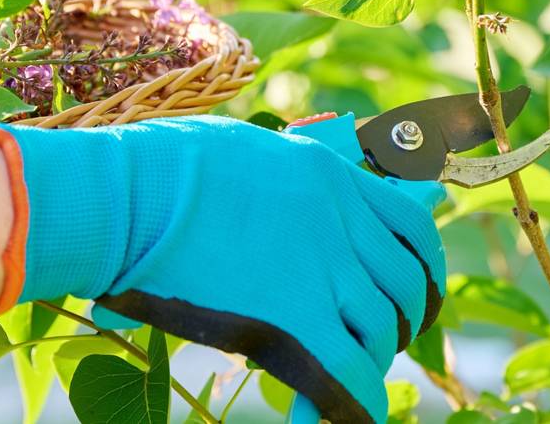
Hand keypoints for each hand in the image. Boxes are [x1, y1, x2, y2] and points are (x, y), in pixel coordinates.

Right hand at [0, 115, 446, 423]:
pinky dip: (356, 405)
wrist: (126, 195)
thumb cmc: (160, 169)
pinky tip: (333, 419)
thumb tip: (293, 195)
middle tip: (373, 347)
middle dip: (399, 325)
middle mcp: (338, 218)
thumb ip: (288, 176)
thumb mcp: (245, 152)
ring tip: (342, 385)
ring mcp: (320, 268)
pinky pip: (348, 374)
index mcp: (329, 173)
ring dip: (368, 365)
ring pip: (380, 332)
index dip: (424, 270)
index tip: (413, 297)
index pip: (412, 224)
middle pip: (404, 284)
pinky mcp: (291, 319)